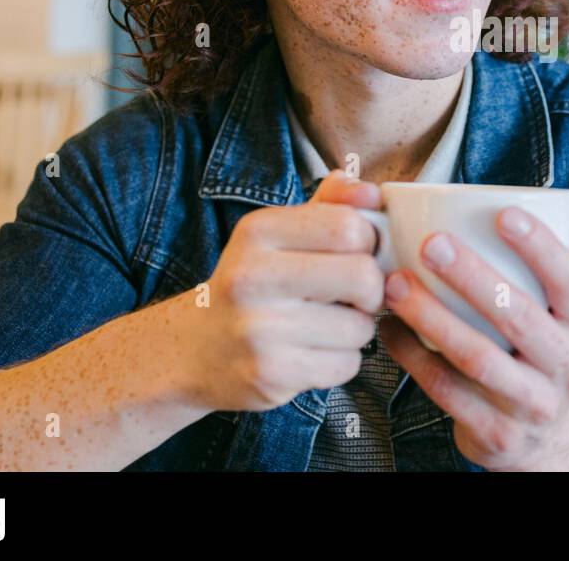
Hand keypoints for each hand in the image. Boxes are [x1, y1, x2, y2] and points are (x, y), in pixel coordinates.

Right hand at [179, 170, 385, 411]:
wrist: (196, 349)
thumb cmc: (254, 283)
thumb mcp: (280, 233)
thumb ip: (329, 205)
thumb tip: (371, 192)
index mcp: (258, 232)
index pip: (347, 226)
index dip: (369, 241)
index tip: (359, 252)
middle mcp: (252, 277)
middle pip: (361, 276)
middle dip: (372, 288)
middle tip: (357, 294)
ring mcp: (259, 330)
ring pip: (360, 328)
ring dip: (358, 329)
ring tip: (329, 324)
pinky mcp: (269, 376)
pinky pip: (346, 365)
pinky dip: (342, 360)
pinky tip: (316, 351)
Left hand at [379, 204, 568, 470]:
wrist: (544, 439)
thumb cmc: (547, 350)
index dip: (540, 247)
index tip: (502, 215)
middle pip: (520, 318)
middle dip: (473, 277)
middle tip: (432, 244)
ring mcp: (534, 407)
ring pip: (478, 358)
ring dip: (432, 318)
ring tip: (396, 284)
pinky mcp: (497, 435)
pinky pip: (447, 391)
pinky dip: (414, 358)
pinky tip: (391, 327)